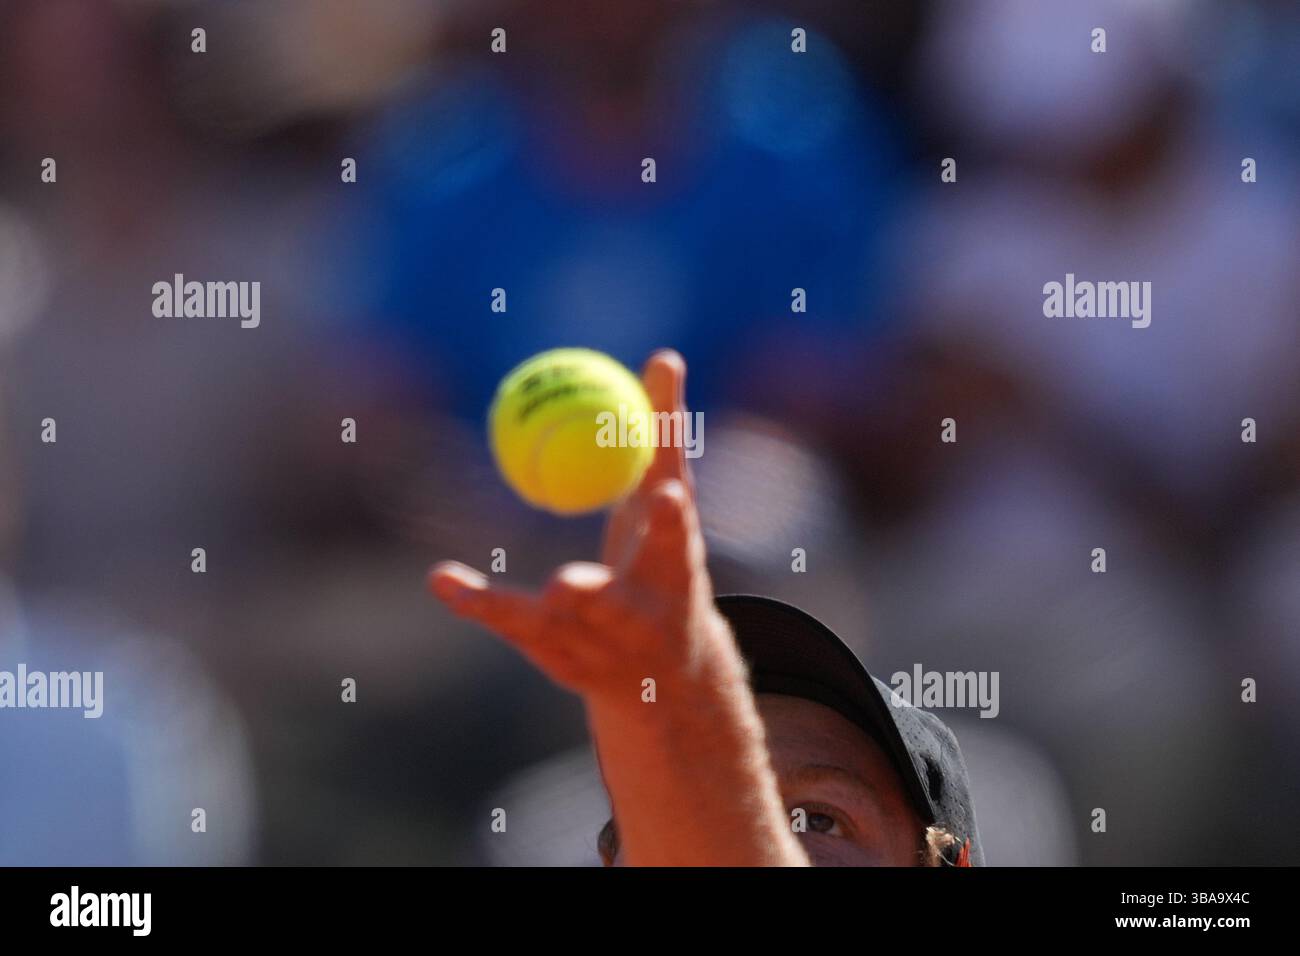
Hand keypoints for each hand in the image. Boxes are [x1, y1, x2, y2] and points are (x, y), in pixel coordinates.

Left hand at [428, 349, 739, 709]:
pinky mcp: (560, 659)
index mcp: (674, 573)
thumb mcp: (667, 505)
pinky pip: (511, 623)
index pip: (675, 540)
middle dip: (591, 597)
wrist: (666, 674)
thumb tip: (665, 355)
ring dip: (523, 606)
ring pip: (555, 624)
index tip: (666, 495)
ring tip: (477, 587)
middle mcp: (638, 618)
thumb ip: (662, 435)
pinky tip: (442, 580)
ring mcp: (597, 647)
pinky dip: (476, 600)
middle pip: (614, 605)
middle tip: (563, 583)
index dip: (670, 520)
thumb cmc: (665, 566)